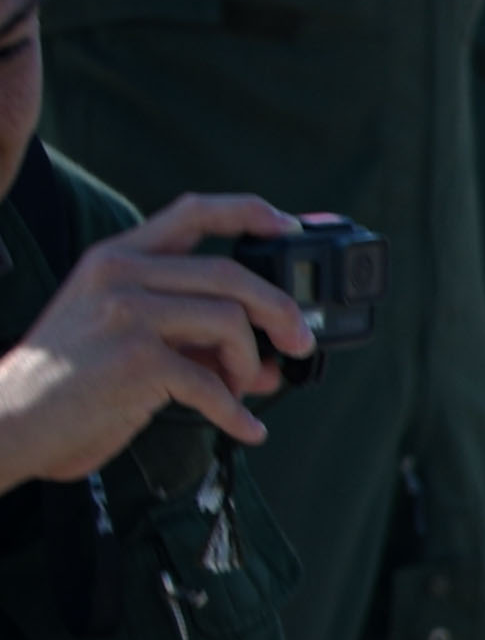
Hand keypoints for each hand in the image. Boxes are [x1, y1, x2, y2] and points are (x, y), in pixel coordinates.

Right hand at [0, 194, 317, 490]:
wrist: (10, 417)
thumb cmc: (72, 380)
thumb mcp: (129, 337)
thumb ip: (196, 338)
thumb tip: (274, 363)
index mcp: (117, 257)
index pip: (192, 212)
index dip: (250, 213)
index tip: (290, 227)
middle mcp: (120, 274)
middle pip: (231, 273)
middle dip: (280, 311)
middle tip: (300, 343)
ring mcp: (126, 314)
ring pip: (230, 321)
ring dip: (249, 364)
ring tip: (240, 390)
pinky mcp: (135, 359)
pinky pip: (213, 383)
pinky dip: (237, 411)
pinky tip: (246, 427)